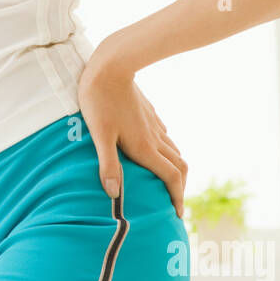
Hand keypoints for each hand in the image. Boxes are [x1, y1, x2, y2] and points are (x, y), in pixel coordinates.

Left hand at [77, 39, 186, 217]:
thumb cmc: (99, 100)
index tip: (178, 214)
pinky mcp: (149, 115)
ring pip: (173, 152)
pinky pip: (165, 138)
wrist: (111, 66)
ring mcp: (154, 125)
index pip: (171, 177)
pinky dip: (167, 153)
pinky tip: (156, 153)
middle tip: (175, 203)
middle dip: (180, 188)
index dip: (177, 197)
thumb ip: (107, 164)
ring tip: (167, 183)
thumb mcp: (99, 134)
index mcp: (144, 146)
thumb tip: (114, 194)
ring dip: (175, 171)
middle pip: (179, 167)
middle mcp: (154, 138)